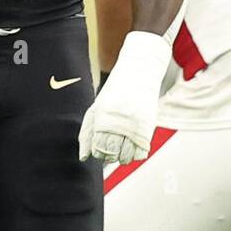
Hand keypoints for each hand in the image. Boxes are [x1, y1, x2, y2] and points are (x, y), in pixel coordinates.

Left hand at [79, 30, 171, 164]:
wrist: (138, 73)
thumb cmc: (113, 94)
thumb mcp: (96, 109)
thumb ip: (87, 133)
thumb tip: (83, 158)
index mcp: (101, 119)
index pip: (98, 148)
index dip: (98, 152)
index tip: (100, 148)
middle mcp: (117, 123)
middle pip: (111, 154)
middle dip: (109, 155)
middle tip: (111, 147)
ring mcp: (133, 126)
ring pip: (126, 156)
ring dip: (123, 157)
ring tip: (122, 146)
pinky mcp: (148, 127)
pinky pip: (141, 152)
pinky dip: (136, 154)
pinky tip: (133, 145)